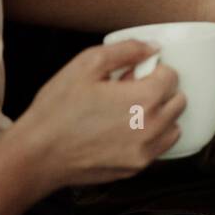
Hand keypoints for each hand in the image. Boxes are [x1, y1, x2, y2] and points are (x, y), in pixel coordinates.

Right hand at [13, 41, 185, 189]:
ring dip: (160, 116)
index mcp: (145, 98)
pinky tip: (125, 131)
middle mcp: (152, 126)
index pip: (172, 76)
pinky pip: (159, 148)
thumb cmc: (57, 109)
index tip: (132, 75)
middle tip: (130, 92)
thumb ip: (126, 50)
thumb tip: (154, 47)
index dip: (153, 71)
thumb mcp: (86, 65)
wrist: (36, 155)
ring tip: (128, 113)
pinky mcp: (137, 167)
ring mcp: (146, 150)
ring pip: (174, 126)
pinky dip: (151, 137)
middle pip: (179, 101)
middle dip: (160, 92)